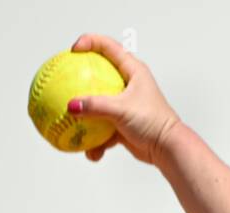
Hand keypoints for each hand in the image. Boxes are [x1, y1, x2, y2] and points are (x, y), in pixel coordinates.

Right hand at [68, 34, 181, 165]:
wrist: (167, 149)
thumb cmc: (153, 123)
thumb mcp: (122, 110)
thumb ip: (95, 106)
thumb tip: (71, 106)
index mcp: (133, 71)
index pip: (108, 47)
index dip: (89, 42)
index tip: (72, 51)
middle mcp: (128, 85)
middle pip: (98, 73)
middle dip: (79, 77)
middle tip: (62, 79)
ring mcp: (123, 104)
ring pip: (96, 104)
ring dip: (84, 115)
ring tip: (69, 120)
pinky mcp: (121, 123)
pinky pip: (100, 128)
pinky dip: (95, 140)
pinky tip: (91, 152)